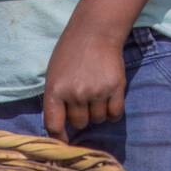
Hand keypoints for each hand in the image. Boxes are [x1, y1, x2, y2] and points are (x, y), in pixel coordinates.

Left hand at [43, 19, 126, 140]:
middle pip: (80, 123)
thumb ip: (56, 99)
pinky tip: (109, 99)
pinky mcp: (116, 87)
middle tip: (84, 97)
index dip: (59, 138)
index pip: (54, 126)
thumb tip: (61, 127)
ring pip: (98, 119)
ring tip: (97, 92)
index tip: (65, 140)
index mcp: (55, 90)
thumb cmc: (71, 50)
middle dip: (82, 115)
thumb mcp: (54, 73)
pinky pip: (115, 114)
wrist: (96, 29)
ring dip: (98, 112)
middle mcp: (75, 93)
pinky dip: (113, 111)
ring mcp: (96, 91)